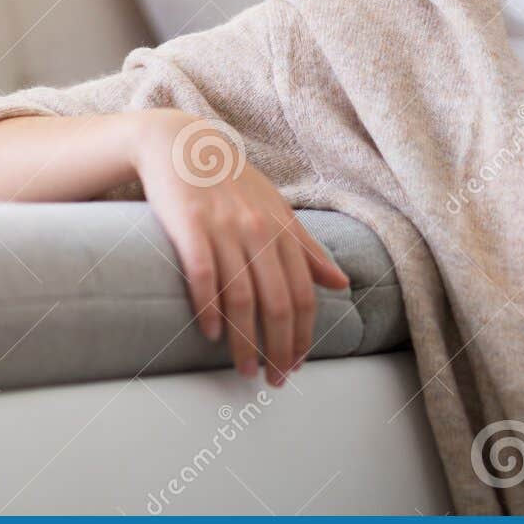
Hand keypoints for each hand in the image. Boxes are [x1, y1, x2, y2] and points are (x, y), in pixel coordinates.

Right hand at [131, 109, 349, 385]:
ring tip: (244, 369)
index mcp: (282, 229)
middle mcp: (258, 230)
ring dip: (245, 341)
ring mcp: (224, 228)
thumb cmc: (231, 181)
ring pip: (243, 297)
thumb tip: (341, 283)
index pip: (303, 294)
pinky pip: (203, 275)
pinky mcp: (190, 226)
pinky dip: (209, 309)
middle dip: (278, 348)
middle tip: (273, 380)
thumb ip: (307, 248)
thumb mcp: (276, 208)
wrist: (181, 143)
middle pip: (278, 302)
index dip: (303, 335)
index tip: (296, 365)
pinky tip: (211, 334)